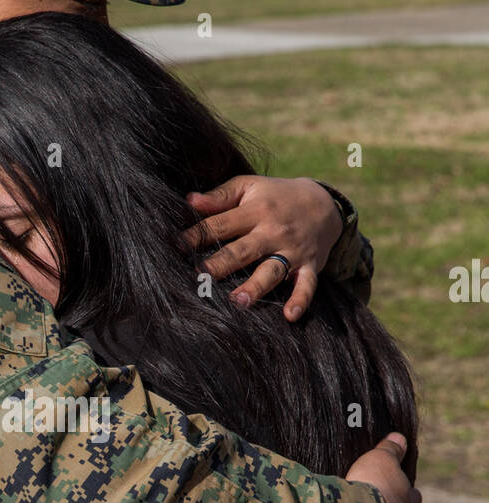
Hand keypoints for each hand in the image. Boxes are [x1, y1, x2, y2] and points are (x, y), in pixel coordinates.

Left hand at [185, 176, 342, 320]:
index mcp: (256, 210)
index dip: (199, 234)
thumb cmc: (276, 196)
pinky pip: (306, 285)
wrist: (324, 204)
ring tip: (237, 302)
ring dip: (256, 287)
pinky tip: (289, 316)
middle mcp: (273, 232)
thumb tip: (189, 201)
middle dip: (222, 264)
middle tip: (201, 277)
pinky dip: (300, 300)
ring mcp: (292, 251)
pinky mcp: (309, 266)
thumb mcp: (250, 186)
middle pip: (244, 250)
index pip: (222, 224)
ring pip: (272, 271)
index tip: (178, 246)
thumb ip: (221, 196)